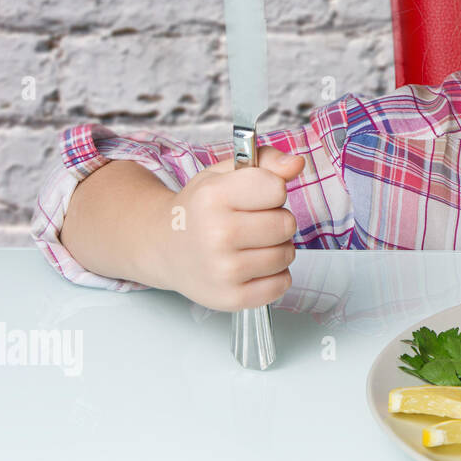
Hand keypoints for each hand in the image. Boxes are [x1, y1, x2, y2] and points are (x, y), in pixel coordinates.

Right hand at [149, 147, 305, 311]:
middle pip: (286, 224)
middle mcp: (216, 234)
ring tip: (249, 244)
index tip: (254, 196)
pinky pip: (282, 284)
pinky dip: (274, 275)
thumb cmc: (200, 209)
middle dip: (276, 220)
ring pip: (287, 254)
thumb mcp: (225, 174)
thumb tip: (297, 163)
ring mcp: (223, 270)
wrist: (164, 247)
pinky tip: (251, 265)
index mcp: (213, 197)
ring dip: (276, 248)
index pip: (277, 189)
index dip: (272, 190)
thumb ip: (265, 162)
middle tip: (251, 223)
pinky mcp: (232, 298)